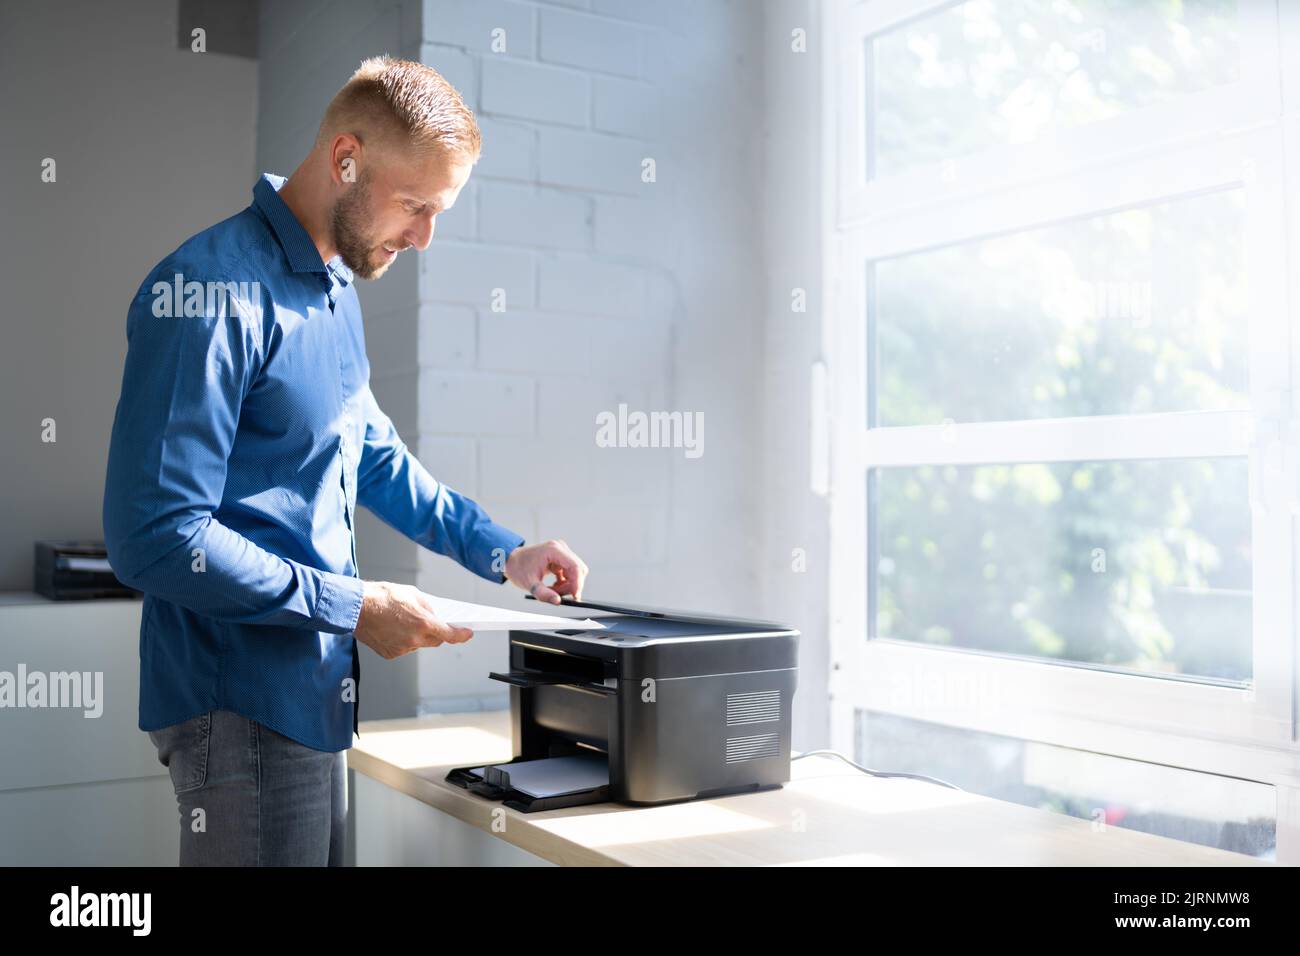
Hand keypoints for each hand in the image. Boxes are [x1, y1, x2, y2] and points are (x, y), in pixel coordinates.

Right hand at [353, 581, 473, 659]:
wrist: (356, 608)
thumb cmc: (382, 597)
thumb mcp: (412, 594)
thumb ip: (427, 606)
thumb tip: (435, 613)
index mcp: (423, 624)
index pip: (450, 635)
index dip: (461, 635)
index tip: (468, 633)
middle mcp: (415, 640)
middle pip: (436, 641)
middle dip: (438, 633)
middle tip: (435, 623)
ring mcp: (402, 649)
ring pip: (419, 645)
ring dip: (418, 636)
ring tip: (406, 621)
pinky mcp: (390, 654)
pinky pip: (404, 648)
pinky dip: (404, 640)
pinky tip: (395, 629)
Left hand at [504, 539, 588, 603]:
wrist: (511, 560)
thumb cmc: (518, 568)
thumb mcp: (529, 583)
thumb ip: (543, 593)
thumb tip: (557, 601)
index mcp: (554, 550)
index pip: (575, 567)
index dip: (578, 583)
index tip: (575, 597)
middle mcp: (560, 549)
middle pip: (578, 570)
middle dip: (571, 585)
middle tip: (558, 595)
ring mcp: (561, 552)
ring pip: (575, 573)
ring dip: (567, 585)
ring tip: (551, 590)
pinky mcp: (561, 558)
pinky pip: (570, 573)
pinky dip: (564, 583)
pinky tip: (553, 586)